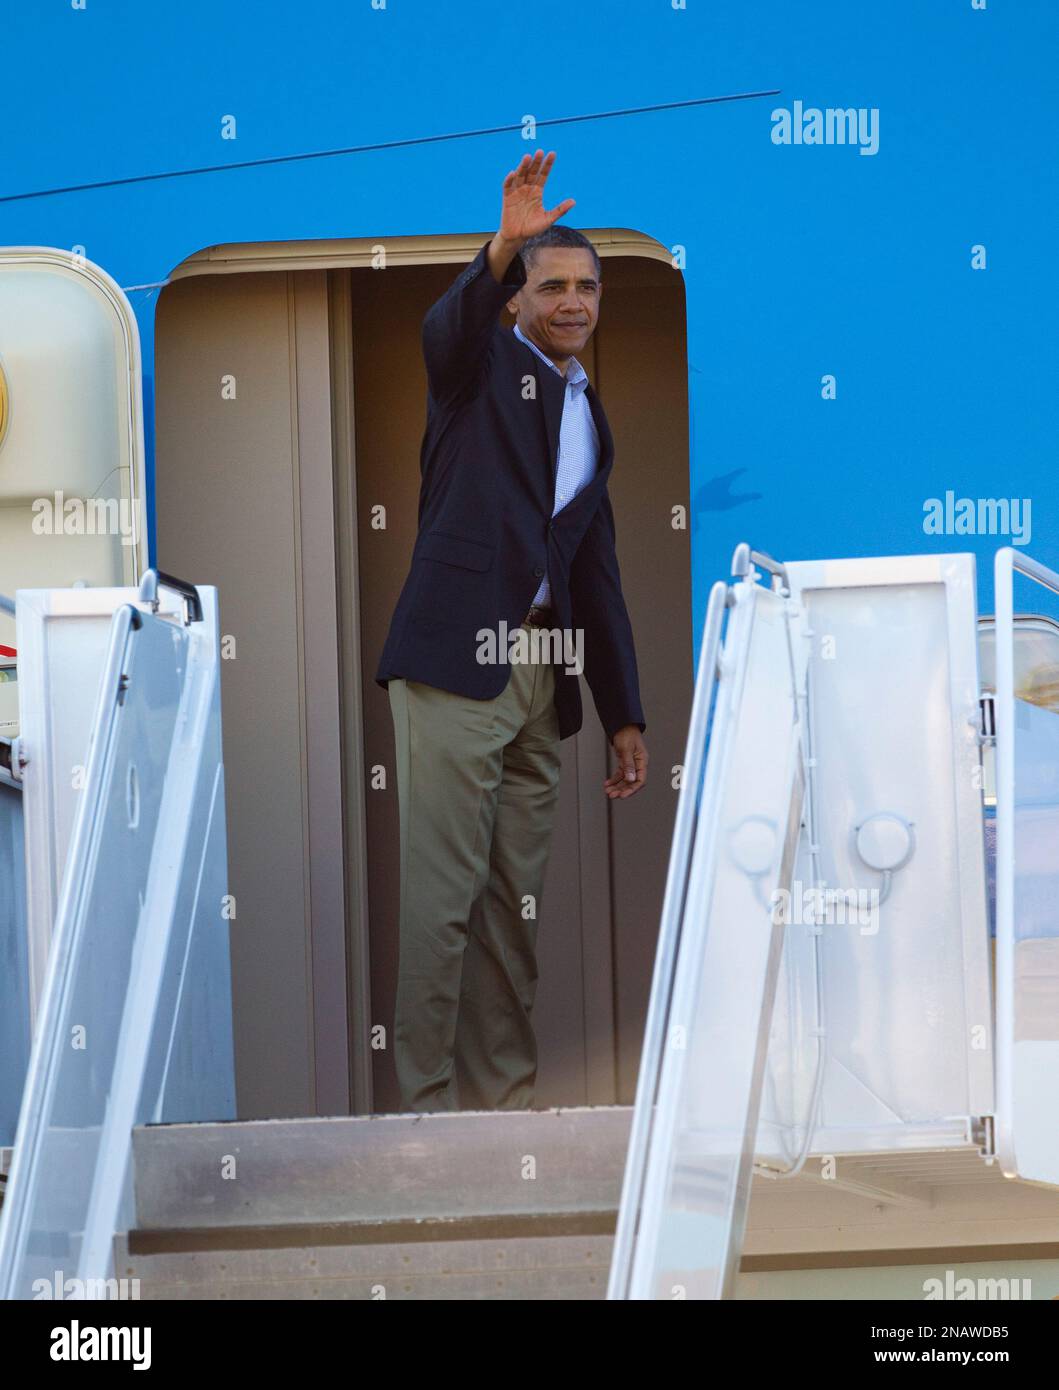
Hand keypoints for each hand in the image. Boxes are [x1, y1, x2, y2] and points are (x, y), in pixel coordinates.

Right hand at [488, 151, 575, 281]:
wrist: (518, 237)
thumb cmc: (533, 228)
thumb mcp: (548, 219)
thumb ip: (559, 210)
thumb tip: (574, 201)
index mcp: (537, 192)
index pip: (543, 175)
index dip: (547, 165)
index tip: (552, 154)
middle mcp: (527, 189)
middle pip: (531, 172)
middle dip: (536, 163)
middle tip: (540, 152)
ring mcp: (517, 192)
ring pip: (520, 176)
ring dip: (523, 166)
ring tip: (528, 157)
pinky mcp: (507, 198)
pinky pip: (507, 186)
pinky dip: (509, 180)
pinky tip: (513, 173)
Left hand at [604, 726, 647, 799]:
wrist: (622, 725)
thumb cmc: (627, 734)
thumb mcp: (626, 749)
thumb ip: (628, 765)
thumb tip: (630, 779)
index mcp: (642, 761)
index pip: (640, 780)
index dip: (632, 789)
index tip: (623, 795)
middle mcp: (638, 764)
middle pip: (631, 782)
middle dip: (622, 790)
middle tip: (612, 795)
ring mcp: (631, 764)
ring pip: (625, 779)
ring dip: (617, 786)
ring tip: (608, 791)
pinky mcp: (624, 762)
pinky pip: (620, 774)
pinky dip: (614, 780)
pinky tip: (607, 784)